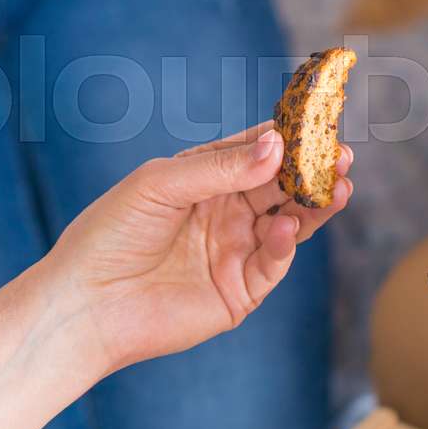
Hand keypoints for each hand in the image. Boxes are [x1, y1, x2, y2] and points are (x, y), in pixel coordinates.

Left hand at [49, 122, 350, 373]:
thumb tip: (276, 146)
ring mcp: (234, 251)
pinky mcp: (239, 291)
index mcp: (203, 179)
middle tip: (341, 156)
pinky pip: (273, 262)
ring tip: (338, 187)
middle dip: (312, 170)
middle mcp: (224, 212)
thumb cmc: (110, 234)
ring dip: (314, 205)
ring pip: (288, 222)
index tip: (318, 124)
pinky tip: (282, 226)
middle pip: (280, 185)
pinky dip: (284, 243)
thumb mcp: (160, 185)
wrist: (86, 304)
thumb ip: (220, 167)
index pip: (255, 151)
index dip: (287, 138)